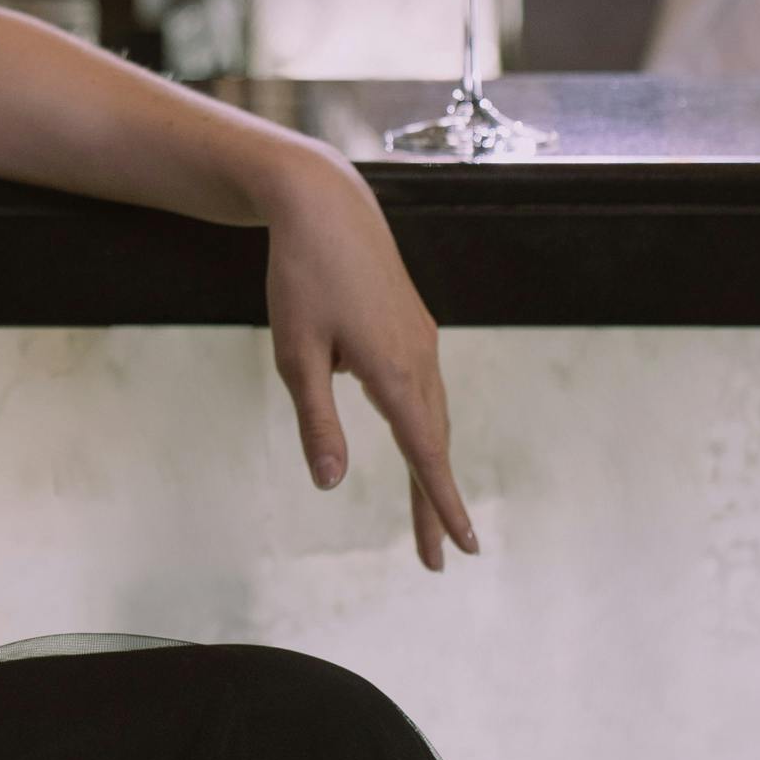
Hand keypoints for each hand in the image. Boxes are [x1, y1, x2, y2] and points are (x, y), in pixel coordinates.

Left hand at [258, 156, 477, 571]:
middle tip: (436, 557)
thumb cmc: (301, 275)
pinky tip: (413, 439)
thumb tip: (330, 482)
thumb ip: (316, 421)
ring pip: (433, 416)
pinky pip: (425, 389)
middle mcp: (418, 358)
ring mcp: (420, 339)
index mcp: (392, 371)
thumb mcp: (296, 353)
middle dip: (434, 502)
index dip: (442, 504)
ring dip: (430, 466)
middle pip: (434, 444)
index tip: (464, 546)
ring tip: (428, 513)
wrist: (325, 202)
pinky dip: (426, 428)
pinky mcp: (412, 325)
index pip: (425, 454)